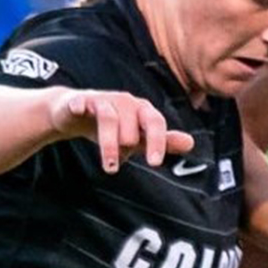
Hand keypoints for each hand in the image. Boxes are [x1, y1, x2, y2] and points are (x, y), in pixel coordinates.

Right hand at [50, 90, 196, 173]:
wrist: (77, 112)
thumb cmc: (114, 127)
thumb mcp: (138, 137)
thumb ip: (162, 142)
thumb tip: (191, 143)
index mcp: (142, 110)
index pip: (155, 122)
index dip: (157, 141)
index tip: (155, 163)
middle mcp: (125, 102)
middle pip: (131, 124)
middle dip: (126, 144)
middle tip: (119, 163)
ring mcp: (102, 100)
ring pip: (108, 118)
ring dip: (108, 143)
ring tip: (109, 167)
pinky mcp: (80, 100)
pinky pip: (81, 102)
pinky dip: (80, 106)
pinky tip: (79, 111)